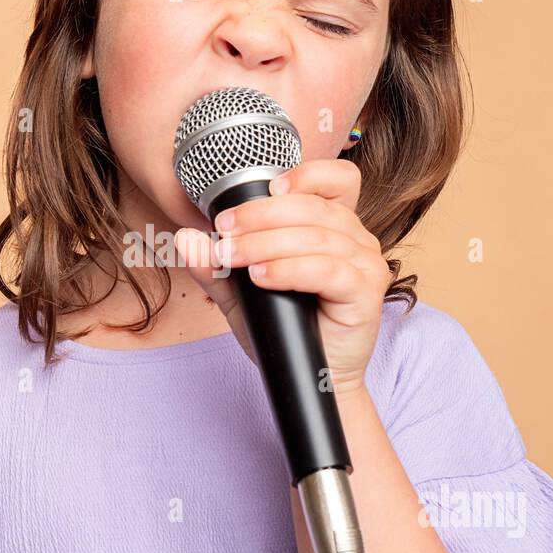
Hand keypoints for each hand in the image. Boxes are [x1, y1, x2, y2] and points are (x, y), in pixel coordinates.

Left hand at [173, 159, 388, 396]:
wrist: (313, 378)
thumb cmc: (286, 329)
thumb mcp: (241, 293)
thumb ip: (215, 265)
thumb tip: (185, 237)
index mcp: (337, 226)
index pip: (338, 180)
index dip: (306, 174)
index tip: (265, 188)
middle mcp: (357, 239)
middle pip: (314, 208)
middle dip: (261, 215)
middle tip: (224, 230)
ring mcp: (366, 264)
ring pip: (317, 238)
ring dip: (267, 244)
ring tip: (233, 257)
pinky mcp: (366, 293)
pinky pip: (328, 270)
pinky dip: (290, 270)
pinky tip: (262, 276)